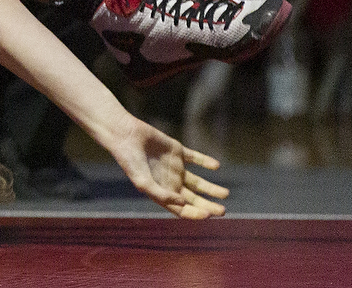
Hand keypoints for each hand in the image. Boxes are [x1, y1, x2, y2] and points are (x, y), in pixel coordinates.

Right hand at [106, 118, 227, 219]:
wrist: (126, 135)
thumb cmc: (130, 161)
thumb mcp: (143, 182)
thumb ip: (162, 195)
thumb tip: (183, 203)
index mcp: (161, 192)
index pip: (182, 209)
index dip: (195, 214)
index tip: (208, 215)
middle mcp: (170, 182)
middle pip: (193, 198)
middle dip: (208, 205)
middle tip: (223, 211)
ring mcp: (175, 167)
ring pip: (198, 182)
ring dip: (212, 188)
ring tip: (226, 193)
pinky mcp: (178, 151)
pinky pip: (195, 158)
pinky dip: (206, 162)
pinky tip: (216, 166)